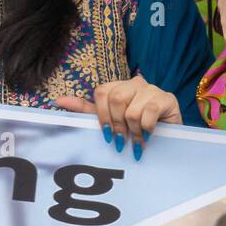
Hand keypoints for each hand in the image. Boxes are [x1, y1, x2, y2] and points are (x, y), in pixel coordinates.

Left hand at [54, 75, 181, 159]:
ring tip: (138, 141)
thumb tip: (59, 101)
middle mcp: (135, 83)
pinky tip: (149, 136)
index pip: (101, 92)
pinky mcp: (167, 98)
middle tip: (122, 141)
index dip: (102, 115)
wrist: (167, 139)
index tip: (107, 134)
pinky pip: (150, 112)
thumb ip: (86, 110)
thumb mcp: (110, 120)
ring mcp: (152, 89)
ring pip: (132, 109)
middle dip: (117, 125)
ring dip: (133, 131)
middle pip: (116, 98)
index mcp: (119, 86)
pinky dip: (146, 129)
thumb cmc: (135, 129)